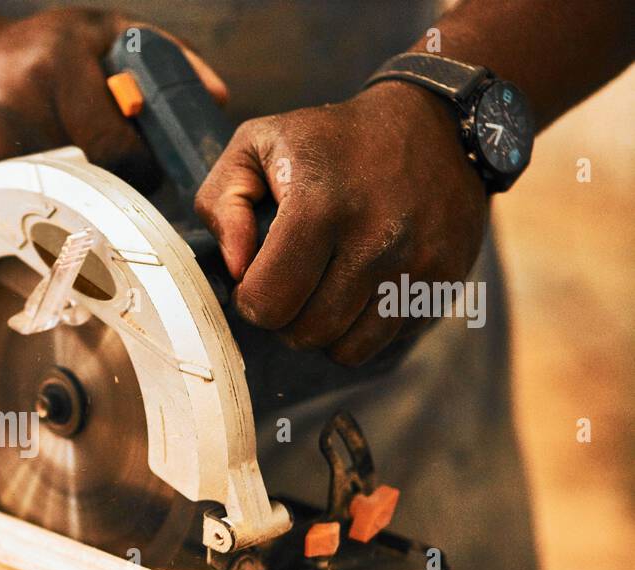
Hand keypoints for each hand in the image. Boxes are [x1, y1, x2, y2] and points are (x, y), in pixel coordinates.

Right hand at [0, 8, 225, 187]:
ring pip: (60, 203)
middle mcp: (19, 100)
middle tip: (114, 176)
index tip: (141, 165)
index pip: (118, 147)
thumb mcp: (104, 34)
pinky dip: (43, 207)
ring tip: (78, 175)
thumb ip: (168, 58)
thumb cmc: (42, 51)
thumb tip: (214, 99)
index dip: (139, 167)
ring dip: (80, 201)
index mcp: (60, 62)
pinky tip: (42, 184)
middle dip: (113, 187)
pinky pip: (26, 209)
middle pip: (90, 181)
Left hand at [194, 82, 489, 365]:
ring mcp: (416, 264)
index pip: (268, 302)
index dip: (250, 300)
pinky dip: (366, 327)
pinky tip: (362, 288)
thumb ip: (221, 203)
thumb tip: (234, 269)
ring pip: (348, 349)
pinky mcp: (444, 281)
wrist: (434, 124)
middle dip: (287, 318)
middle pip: (307, 332)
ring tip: (324, 289)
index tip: (255, 279)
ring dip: (327, 330)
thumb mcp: (257, 144)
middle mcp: (375, 240)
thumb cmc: (331, 139)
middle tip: (291, 284)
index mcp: (320, 206)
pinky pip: (387, 340)